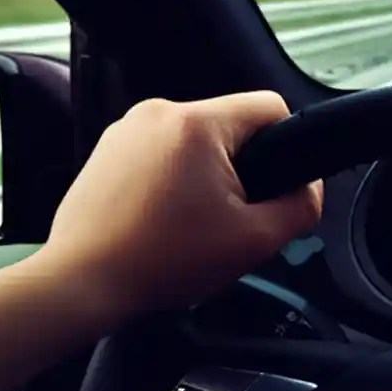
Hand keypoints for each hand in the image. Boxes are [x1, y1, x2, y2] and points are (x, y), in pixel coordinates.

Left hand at [37, 91, 321, 320]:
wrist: (82, 283)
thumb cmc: (165, 260)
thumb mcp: (254, 241)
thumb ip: (300, 207)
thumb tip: (309, 188)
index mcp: (198, 123)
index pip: (270, 107)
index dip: (286, 147)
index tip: (271, 190)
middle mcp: (160, 111)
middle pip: (231, 127)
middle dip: (241, 169)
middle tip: (229, 220)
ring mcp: (127, 128)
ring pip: (195, 142)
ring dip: (205, 176)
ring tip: (190, 224)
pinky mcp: (106, 149)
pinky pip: (161, 153)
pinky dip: (171, 181)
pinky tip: (161, 220)